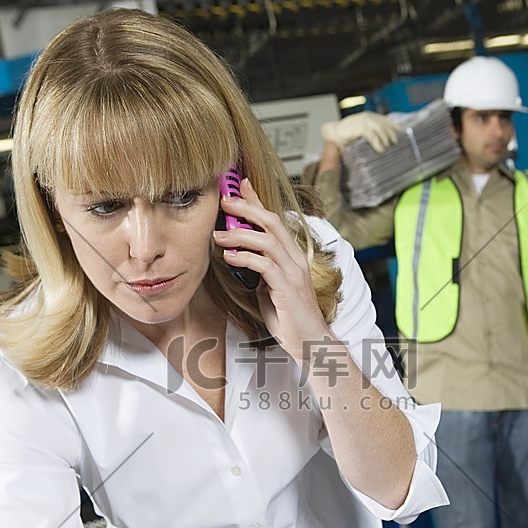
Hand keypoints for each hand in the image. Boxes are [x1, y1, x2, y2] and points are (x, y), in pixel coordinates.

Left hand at [214, 179, 329, 361]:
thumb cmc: (290, 317)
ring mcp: (293, 273)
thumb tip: (243, 258)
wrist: (309, 341)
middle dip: (248, 208)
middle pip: (272, 222)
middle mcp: (295, 260)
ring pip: (268, 241)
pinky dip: (245, 258)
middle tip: (226, 200)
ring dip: (241, 234)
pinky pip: (265, 266)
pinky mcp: (288, 289)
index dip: (258, 201)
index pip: (275, 221)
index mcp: (291, 257)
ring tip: (219, 235)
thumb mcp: (271, 288)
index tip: (240, 185)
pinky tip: (230, 257)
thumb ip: (261, 271)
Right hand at [321, 112, 397, 152]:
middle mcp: (368, 117)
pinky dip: (378, 143)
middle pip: (385, 125)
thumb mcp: (361, 132)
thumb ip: (371, 132)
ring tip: (387, 147)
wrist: (333, 132)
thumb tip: (383, 140)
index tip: (400, 132)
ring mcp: (364, 121)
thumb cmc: (346, 134)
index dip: (394, 126)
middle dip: (391, 134)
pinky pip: (373, 136)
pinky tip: (380, 149)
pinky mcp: (360, 128)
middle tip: (394, 143)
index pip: (386, 120)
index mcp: (369, 116)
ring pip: (381, 130)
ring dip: (385, 139)